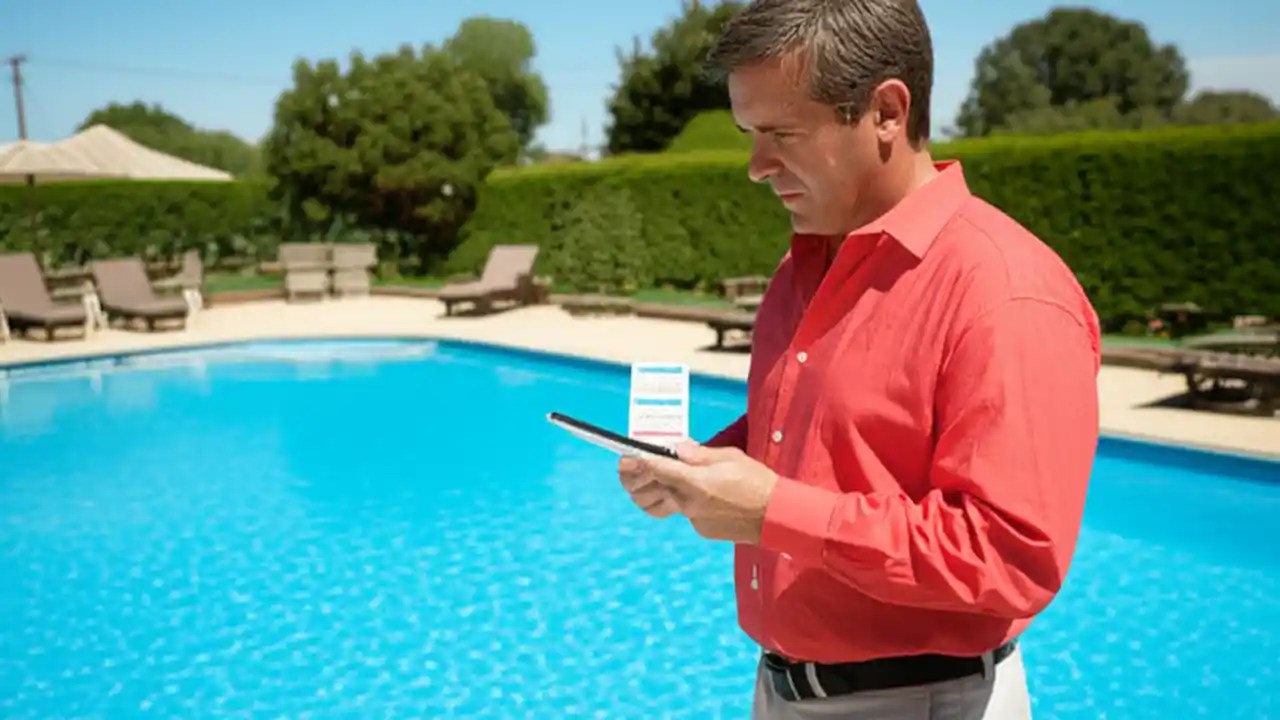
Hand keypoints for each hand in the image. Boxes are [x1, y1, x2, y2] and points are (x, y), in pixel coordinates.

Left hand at [629, 442, 778, 543]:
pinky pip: (682, 512)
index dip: (636, 462)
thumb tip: (677, 449)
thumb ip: (699, 454)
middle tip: (627, 469)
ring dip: (647, 494)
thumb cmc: (757, 482)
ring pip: (659, 506)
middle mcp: (689, 502)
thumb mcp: (729, 458)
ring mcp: (693, 518)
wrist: (776, 516)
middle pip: (648, 492)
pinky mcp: (701, 528)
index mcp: (695, 481)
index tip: (624, 458)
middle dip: (632, 479)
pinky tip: (690, 493)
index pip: (656, 469)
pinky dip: (679, 501)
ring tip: (647, 482)